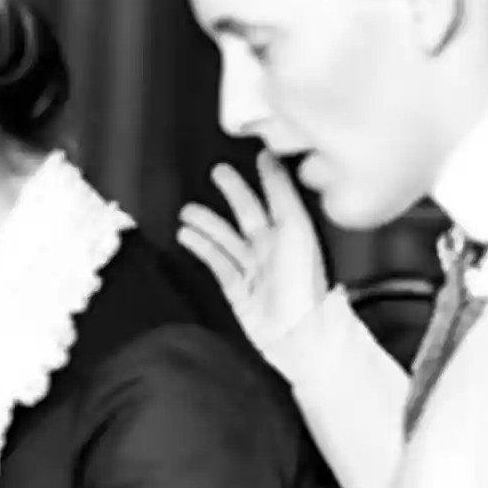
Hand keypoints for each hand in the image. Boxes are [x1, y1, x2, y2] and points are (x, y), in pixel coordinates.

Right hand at [178, 150, 328, 353]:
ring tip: (186, 211)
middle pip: (249, 213)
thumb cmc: (301, 281)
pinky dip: (201, 247)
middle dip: (233, 192)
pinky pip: (217, 262)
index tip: (256, 154)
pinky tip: (186, 236)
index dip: (265, 176)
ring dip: (207, 222)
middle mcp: (274, 248)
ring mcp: (255, 269)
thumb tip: (270, 158)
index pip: (275, 196)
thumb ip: (280, 192)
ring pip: (227, 238)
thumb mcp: (294, 227)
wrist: (297, 333)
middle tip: (216, 172)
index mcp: (292, 231)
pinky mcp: (238, 290)